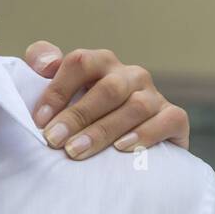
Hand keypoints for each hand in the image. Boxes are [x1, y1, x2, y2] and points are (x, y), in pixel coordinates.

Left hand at [22, 42, 188, 159]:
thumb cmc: (82, 114)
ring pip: (135, 107)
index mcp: (101, 63)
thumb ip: (42, 62)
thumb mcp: (58, 88)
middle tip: (54, 140)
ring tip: (76, 151)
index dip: (58, 90)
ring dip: (103, 131)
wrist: (123, 150)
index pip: (80, 63)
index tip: (40, 120)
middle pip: (107, 89)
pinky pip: (167, 120)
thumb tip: (46, 64)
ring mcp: (154, 95)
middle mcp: (130, 75)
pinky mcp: (174, 118)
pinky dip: (144, 134)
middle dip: (78, 116)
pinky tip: (121, 149)